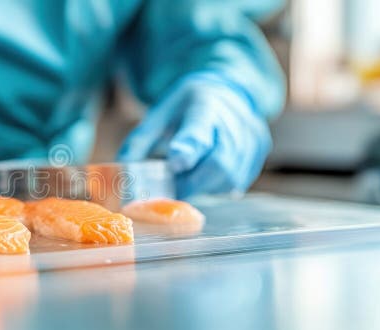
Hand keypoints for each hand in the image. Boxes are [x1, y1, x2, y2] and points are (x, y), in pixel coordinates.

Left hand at [117, 74, 271, 198]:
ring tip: (188, 177)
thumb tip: (120, 169)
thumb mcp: (160, 113)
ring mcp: (251, 137)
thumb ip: (140, 140)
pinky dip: (216, 186)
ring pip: (229, 177)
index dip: (188, 148)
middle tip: (171, 188)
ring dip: (203, 186)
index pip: (199, 129)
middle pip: (218, 162)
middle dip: (191, 182)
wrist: (227, 91)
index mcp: (204, 104)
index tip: (175, 163)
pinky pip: (237, 182)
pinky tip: (206, 175)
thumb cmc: (187, 106)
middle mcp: (233, 120)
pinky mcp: (259, 151)